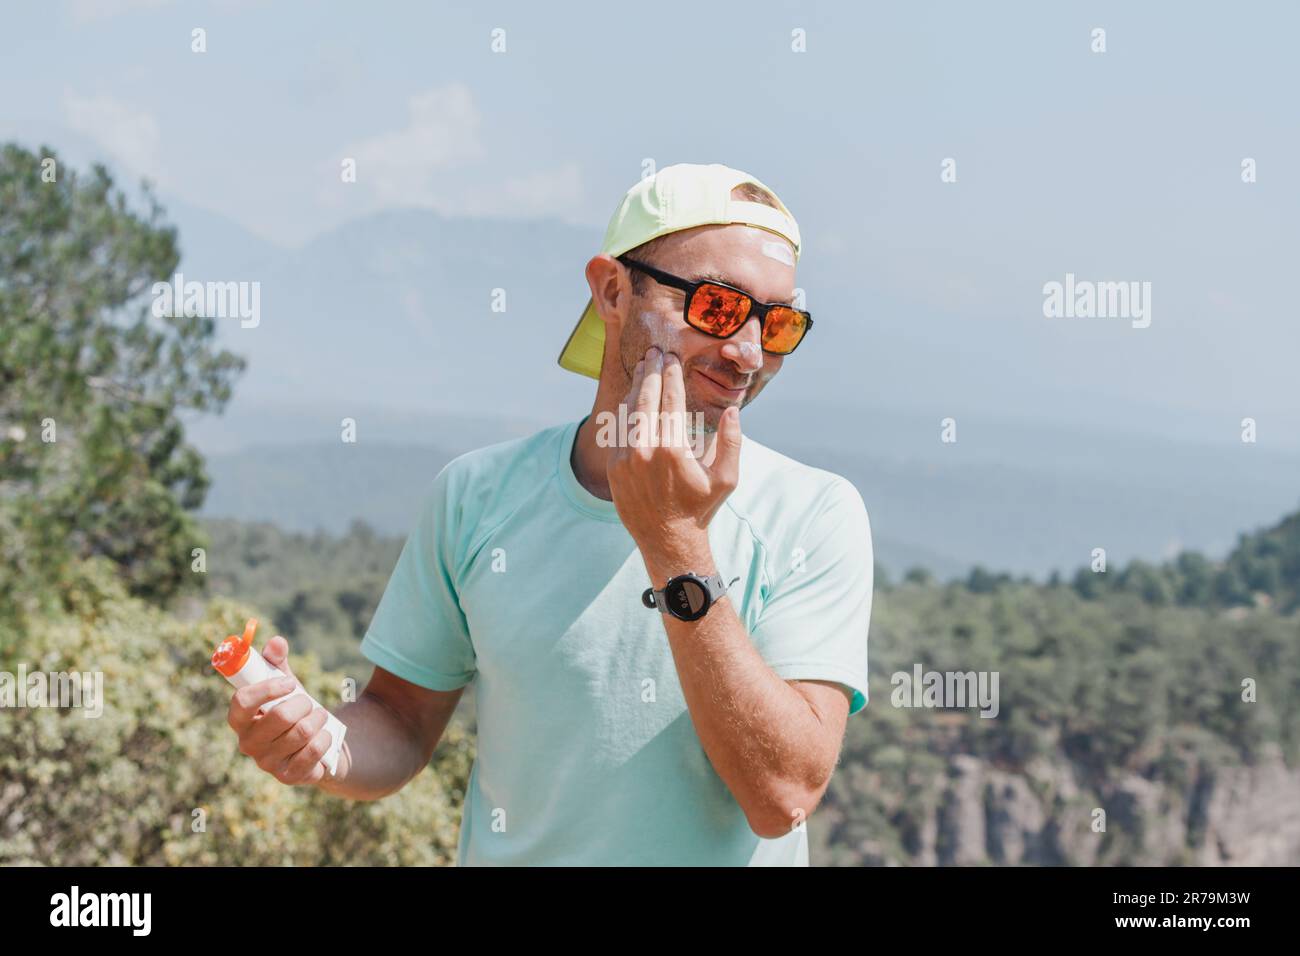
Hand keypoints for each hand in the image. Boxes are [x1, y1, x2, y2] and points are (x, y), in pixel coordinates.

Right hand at [225, 635, 331, 785]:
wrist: (315, 744)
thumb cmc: (292, 709)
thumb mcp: (285, 685)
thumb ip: (277, 662)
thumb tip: (277, 642)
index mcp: (240, 719)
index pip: (242, 702)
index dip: (267, 689)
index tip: (291, 682)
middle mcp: (248, 744)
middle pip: (279, 717)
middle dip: (303, 704)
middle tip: (310, 702)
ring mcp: (267, 763)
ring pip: (301, 732)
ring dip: (318, 718)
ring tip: (320, 715)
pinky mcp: (289, 777)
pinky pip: (313, 751)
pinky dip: (324, 738)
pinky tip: (324, 735)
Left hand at [606, 346, 741, 555]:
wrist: (667, 540)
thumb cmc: (700, 508)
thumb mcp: (726, 479)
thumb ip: (732, 442)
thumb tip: (732, 411)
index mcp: (673, 449)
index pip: (670, 400)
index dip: (671, 375)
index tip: (672, 358)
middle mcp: (645, 450)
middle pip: (645, 398)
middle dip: (650, 371)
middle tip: (654, 352)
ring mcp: (625, 458)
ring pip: (628, 411)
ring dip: (636, 386)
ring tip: (643, 368)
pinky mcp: (613, 466)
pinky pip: (616, 430)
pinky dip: (624, 410)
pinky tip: (631, 397)